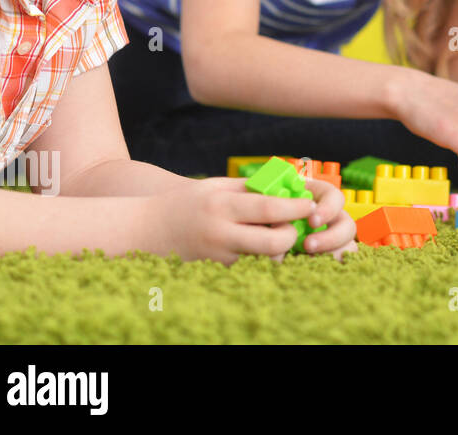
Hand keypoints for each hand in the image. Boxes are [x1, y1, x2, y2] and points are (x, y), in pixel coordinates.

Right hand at [145, 176, 355, 264]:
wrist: (146, 231)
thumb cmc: (186, 203)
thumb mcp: (216, 186)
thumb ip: (250, 188)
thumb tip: (287, 184)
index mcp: (221, 206)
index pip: (270, 208)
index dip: (296, 207)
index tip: (311, 204)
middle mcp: (220, 234)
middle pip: (274, 243)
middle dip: (292, 235)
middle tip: (293, 226)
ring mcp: (218, 258)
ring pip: (265, 262)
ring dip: (278, 251)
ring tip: (274, 236)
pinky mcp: (216, 273)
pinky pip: (250, 269)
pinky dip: (260, 260)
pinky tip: (258, 248)